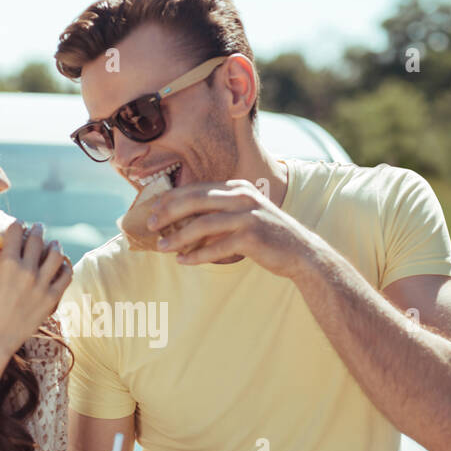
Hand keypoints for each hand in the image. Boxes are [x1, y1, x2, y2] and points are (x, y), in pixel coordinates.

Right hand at [0, 222, 71, 355]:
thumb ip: (2, 263)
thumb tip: (11, 250)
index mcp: (8, 263)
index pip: (16, 232)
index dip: (18, 226)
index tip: (20, 225)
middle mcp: (27, 270)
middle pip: (37, 240)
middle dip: (37, 231)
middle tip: (38, 228)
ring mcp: (42, 284)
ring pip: (55, 254)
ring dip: (54, 245)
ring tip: (54, 243)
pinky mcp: (52, 297)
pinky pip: (65, 276)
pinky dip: (65, 267)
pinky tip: (63, 265)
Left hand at [144, 179, 318, 274]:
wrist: (301, 253)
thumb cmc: (267, 236)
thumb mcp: (244, 215)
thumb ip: (219, 212)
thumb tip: (183, 221)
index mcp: (237, 188)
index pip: (197, 188)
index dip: (172, 198)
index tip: (153, 208)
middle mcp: (242, 197)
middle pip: (195, 200)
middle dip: (168, 212)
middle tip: (149, 224)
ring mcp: (247, 216)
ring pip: (202, 224)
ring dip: (178, 237)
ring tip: (161, 247)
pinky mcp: (251, 237)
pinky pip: (216, 247)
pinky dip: (197, 256)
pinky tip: (183, 262)